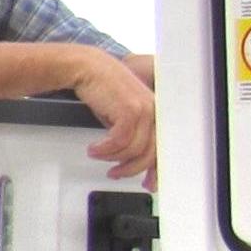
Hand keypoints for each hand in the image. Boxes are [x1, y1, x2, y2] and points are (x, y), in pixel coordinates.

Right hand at [73, 51, 158, 187]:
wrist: (88, 68)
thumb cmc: (102, 88)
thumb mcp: (120, 114)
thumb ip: (130, 133)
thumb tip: (129, 158)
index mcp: (156, 113)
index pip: (162, 147)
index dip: (156, 169)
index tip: (147, 183)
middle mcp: (154, 111)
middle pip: (149, 153)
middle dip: (131, 168)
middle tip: (115, 173)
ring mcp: (144, 110)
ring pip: (133, 149)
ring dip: (112, 157)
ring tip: (97, 155)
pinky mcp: (130, 110)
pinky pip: (120, 141)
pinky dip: (105, 149)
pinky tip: (94, 148)